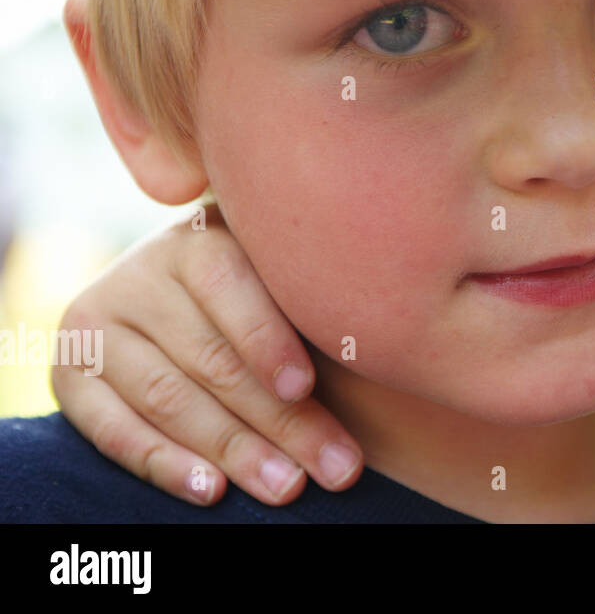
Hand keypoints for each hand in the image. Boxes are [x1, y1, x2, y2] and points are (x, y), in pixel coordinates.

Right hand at [51, 207, 362, 504]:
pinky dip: (164, 465)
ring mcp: (98, 322)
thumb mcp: (282, 276)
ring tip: (288, 487)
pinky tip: (211, 491)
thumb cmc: (263, 289)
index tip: (306, 386)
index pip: (230, 286)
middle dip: (280, 420)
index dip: (267, 339)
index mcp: (200, 237)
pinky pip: (113, 430)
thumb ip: (312, 301)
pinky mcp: (70, 374)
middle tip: (333, 468)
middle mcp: (140, 273)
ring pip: (169, 399)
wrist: (171, 292)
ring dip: (234, 451)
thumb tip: (389, 348)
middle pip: (211, 359)